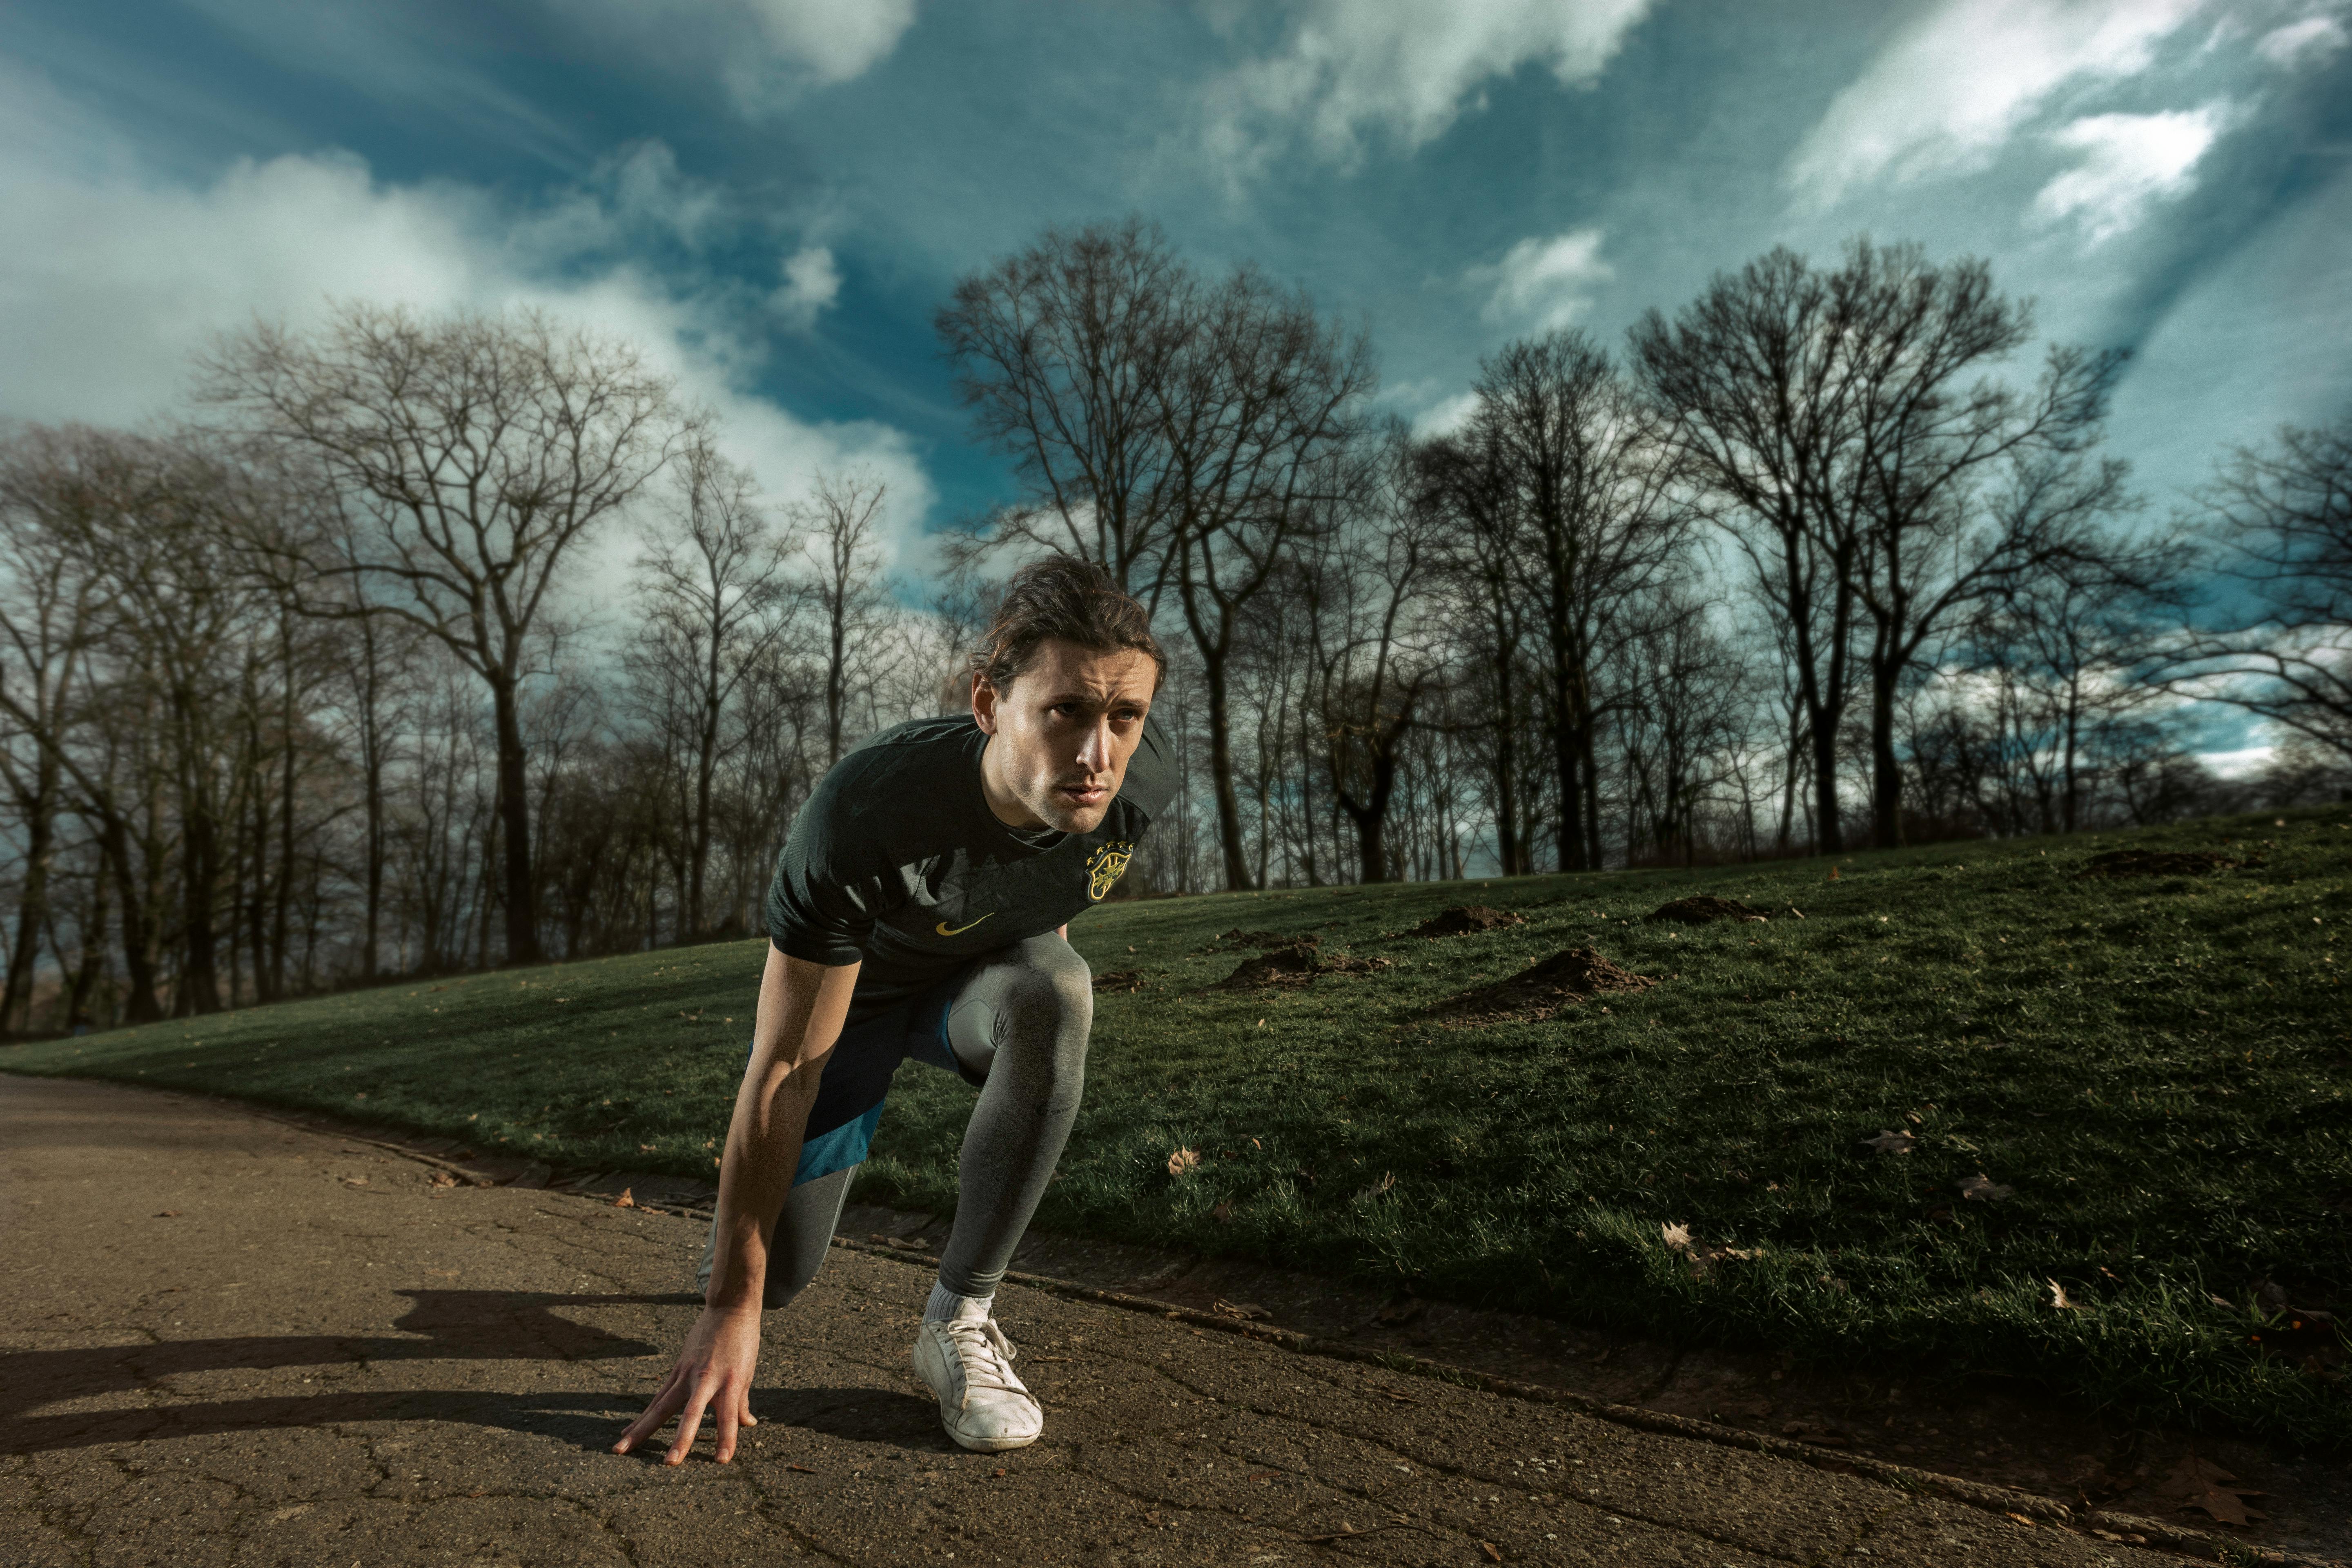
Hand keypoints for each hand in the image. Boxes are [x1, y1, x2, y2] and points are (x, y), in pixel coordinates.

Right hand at [613, 1304, 763, 1464]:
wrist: (728, 1309)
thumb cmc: (743, 1343)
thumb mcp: (748, 1372)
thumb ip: (742, 1402)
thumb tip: (747, 1424)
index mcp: (731, 1381)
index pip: (729, 1416)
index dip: (727, 1438)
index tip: (722, 1461)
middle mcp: (706, 1379)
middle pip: (691, 1413)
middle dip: (680, 1439)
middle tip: (669, 1464)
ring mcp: (687, 1373)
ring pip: (662, 1406)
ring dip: (641, 1430)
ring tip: (620, 1450)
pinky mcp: (676, 1369)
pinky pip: (657, 1397)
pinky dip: (643, 1415)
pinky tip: (627, 1432)